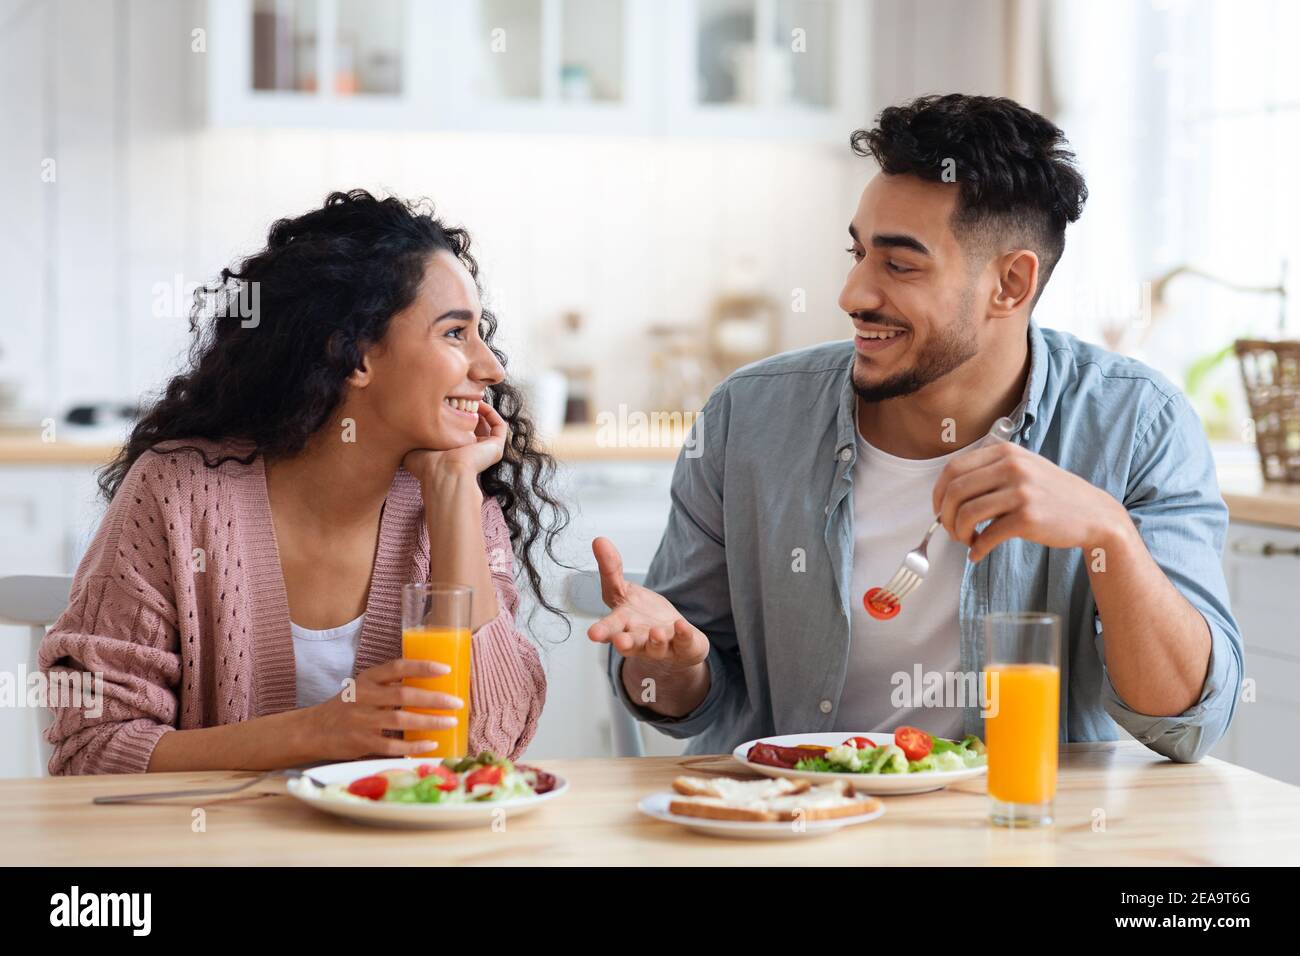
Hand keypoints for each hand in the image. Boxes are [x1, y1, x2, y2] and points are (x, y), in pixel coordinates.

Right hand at [295, 658, 464, 759]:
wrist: (312, 730)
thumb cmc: (346, 707)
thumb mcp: (363, 688)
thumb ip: (388, 685)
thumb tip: (430, 685)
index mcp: (367, 679)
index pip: (397, 667)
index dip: (421, 667)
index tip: (445, 669)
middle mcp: (363, 696)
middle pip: (403, 695)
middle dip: (433, 699)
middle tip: (456, 702)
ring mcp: (361, 720)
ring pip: (401, 720)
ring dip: (429, 721)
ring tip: (450, 722)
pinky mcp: (361, 742)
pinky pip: (392, 744)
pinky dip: (413, 745)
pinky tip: (431, 744)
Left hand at [402, 402, 508, 482]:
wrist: (444, 473)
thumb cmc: (427, 465)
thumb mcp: (414, 448)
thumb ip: (413, 437)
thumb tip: (399, 425)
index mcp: (454, 454)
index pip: (458, 432)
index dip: (454, 415)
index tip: (445, 402)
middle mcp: (471, 453)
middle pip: (474, 426)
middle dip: (468, 409)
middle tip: (459, 396)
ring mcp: (485, 451)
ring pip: (488, 425)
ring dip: (481, 410)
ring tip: (470, 397)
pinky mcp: (495, 448)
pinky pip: (499, 427)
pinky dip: (492, 413)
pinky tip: (480, 404)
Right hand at [585, 537, 709, 669]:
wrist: (670, 639)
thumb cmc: (642, 615)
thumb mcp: (623, 590)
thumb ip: (610, 569)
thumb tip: (598, 540)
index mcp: (622, 626)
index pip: (610, 627)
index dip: (602, 631)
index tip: (593, 634)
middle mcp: (639, 640)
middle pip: (630, 643)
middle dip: (624, 643)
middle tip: (620, 642)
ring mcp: (661, 646)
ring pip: (656, 647)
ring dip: (655, 641)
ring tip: (655, 633)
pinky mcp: (683, 646)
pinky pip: (684, 642)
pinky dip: (684, 635)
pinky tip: (681, 626)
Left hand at [931, 440, 1129, 562]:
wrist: (1094, 514)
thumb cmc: (1051, 494)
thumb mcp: (1022, 468)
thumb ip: (988, 472)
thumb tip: (946, 495)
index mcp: (1005, 452)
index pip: (952, 469)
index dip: (938, 493)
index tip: (940, 510)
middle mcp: (1011, 467)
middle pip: (954, 492)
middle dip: (945, 516)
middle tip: (951, 531)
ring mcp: (1021, 491)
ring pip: (966, 514)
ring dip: (958, 533)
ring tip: (967, 541)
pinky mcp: (1028, 518)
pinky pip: (987, 536)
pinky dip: (976, 549)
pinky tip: (978, 553)